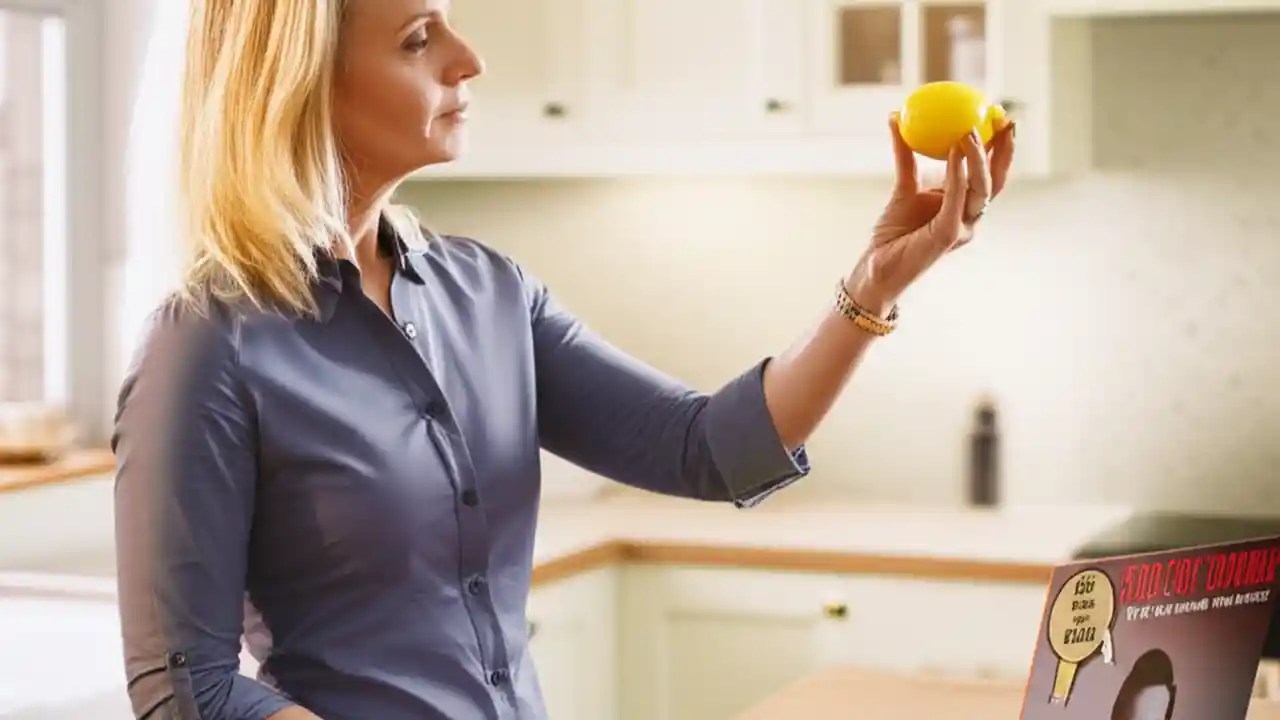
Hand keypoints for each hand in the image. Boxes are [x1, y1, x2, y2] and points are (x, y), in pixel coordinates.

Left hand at [844, 114, 1015, 313]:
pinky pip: (956, 199)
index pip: (990, 173)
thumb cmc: (892, 232)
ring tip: (970, 131)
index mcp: (964, 206)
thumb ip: (905, 155)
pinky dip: (958, 174)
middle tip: (1002, 119)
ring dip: (979, 158)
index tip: (999, 114)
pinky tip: (955, 151)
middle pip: (997, 181)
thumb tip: (897, 116)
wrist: (876, 267)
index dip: (999, 146)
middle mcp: (969, 217)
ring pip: (981, 189)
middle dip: (1005, 149)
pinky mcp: (948, 235)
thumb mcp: (903, 185)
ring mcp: (962, 228)